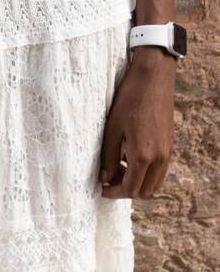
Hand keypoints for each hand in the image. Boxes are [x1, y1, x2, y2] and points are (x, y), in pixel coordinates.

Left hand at [99, 46, 175, 198]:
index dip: (114, 192)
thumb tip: (105, 177)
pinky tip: (130, 157)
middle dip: (125, 189)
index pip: (130, 189)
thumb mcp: (112, 128)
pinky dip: (146, 172)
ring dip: (137, 182)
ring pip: (154, 182)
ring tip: (118, 167)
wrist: (153, 78)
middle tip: (108, 177)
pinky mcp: (170, 145)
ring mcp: (168, 153)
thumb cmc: (129, 99)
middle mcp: (160, 158)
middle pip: (144, 191)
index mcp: (143, 155)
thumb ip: (108, 156)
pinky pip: (160, 170)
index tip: (101, 188)